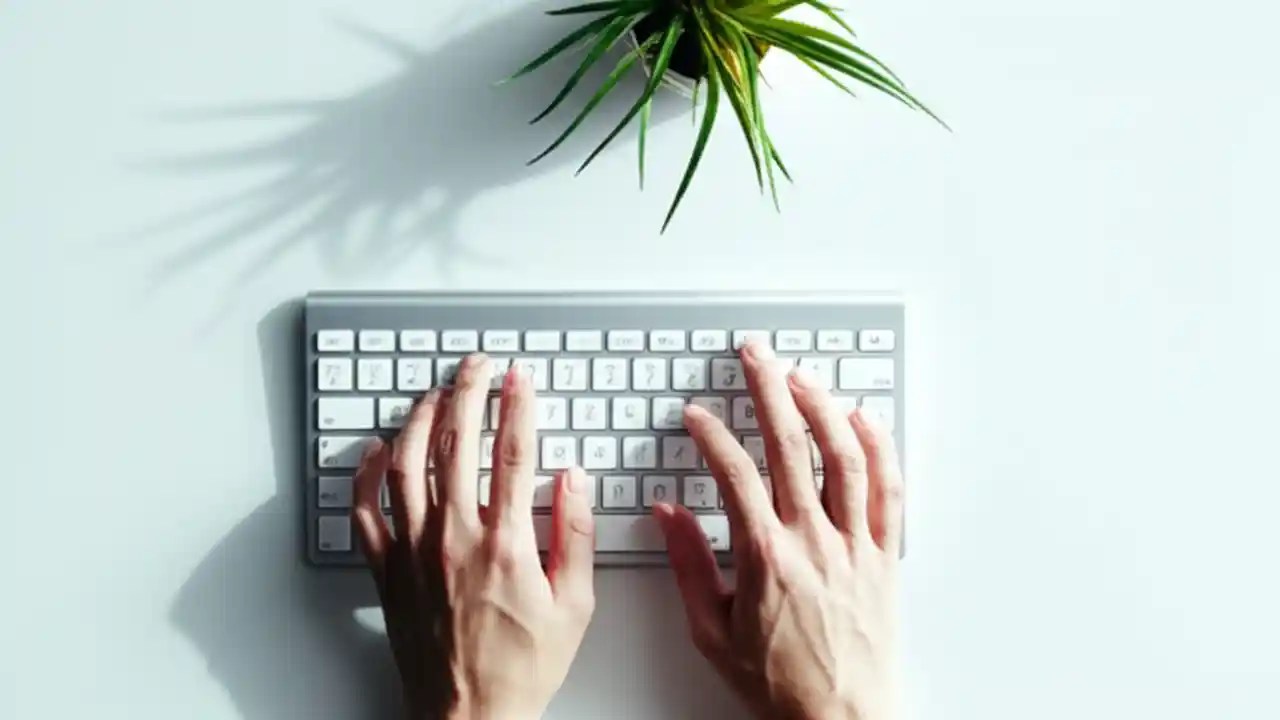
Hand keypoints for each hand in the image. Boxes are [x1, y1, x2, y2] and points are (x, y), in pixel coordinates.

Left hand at [351, 354, 595, 719]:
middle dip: (467, 392)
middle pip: (457, 444)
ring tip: (434, 393)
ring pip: (407, 465)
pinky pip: (365, 512)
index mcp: (507, 544)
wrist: (469, 717)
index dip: (518, 405)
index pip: (513, 453)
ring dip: (420, 419)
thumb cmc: (521, 667)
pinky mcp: (387, 571)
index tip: (519, 377)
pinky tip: (378, 451)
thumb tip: (573, 481)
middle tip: (475, 366)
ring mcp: (414, 551)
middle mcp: (455, 538)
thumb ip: (575, 535)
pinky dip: (366, 475)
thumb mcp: (574, 605)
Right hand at [656, 341, 904, 719]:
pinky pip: (888, 489)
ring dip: (821, 406)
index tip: (696, 416)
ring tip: (802, 375)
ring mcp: (855, 545)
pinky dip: (878, 447)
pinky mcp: (885, 556)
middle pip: (790, 445)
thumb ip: (689, 566)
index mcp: (766, 558)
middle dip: (768, 390)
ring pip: (843, 456)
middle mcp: (814, 541)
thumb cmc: (779, 684)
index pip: (733, 473)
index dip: (710, 435)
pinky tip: (863, 419)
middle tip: (754, 356)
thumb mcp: (712, 631)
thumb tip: (668, 515)